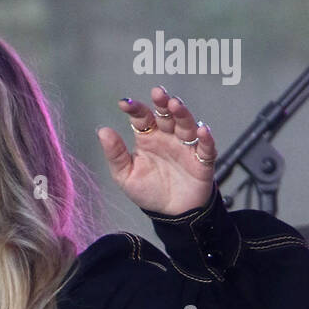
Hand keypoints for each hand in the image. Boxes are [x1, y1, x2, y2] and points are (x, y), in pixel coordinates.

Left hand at [97, 86, 216, 216]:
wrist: (171, 215)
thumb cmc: (149, 192)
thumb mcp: (125, 176)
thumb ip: (116, 154)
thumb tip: (103, 131)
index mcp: (148, 138)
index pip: (142, 118)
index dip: (135, 109)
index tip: (125, 104)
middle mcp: (168, 137)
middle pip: (166, 115)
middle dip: (162, 103)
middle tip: (158, 93)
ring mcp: (185, 147)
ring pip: (185, 125)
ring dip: (182, 114)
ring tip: (175, 105)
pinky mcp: (202, 160)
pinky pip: (205, 147)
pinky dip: (205, 138)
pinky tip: (201, 130)